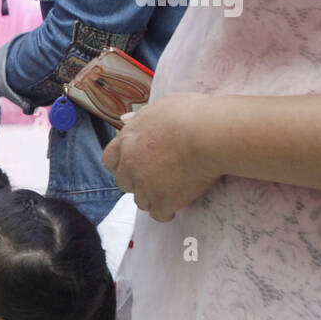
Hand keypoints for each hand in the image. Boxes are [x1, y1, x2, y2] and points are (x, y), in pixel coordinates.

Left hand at [101, 92, 220, 221]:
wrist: (210, 134)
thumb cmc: (192, 114)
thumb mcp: (162, 105)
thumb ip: (141, 116)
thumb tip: (124, 120)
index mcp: (128, 140)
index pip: (110, 159)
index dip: (121, 164)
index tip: (133, 165)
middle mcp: (130, 164)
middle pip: (124, 182)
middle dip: (136, 182)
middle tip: (154, 179)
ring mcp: (145, 184)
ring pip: (140, 200)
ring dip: (151, 198)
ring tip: (168, 194)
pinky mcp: (163, 200)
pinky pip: (159, 214)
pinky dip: (166, 213)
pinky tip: (175, 209)